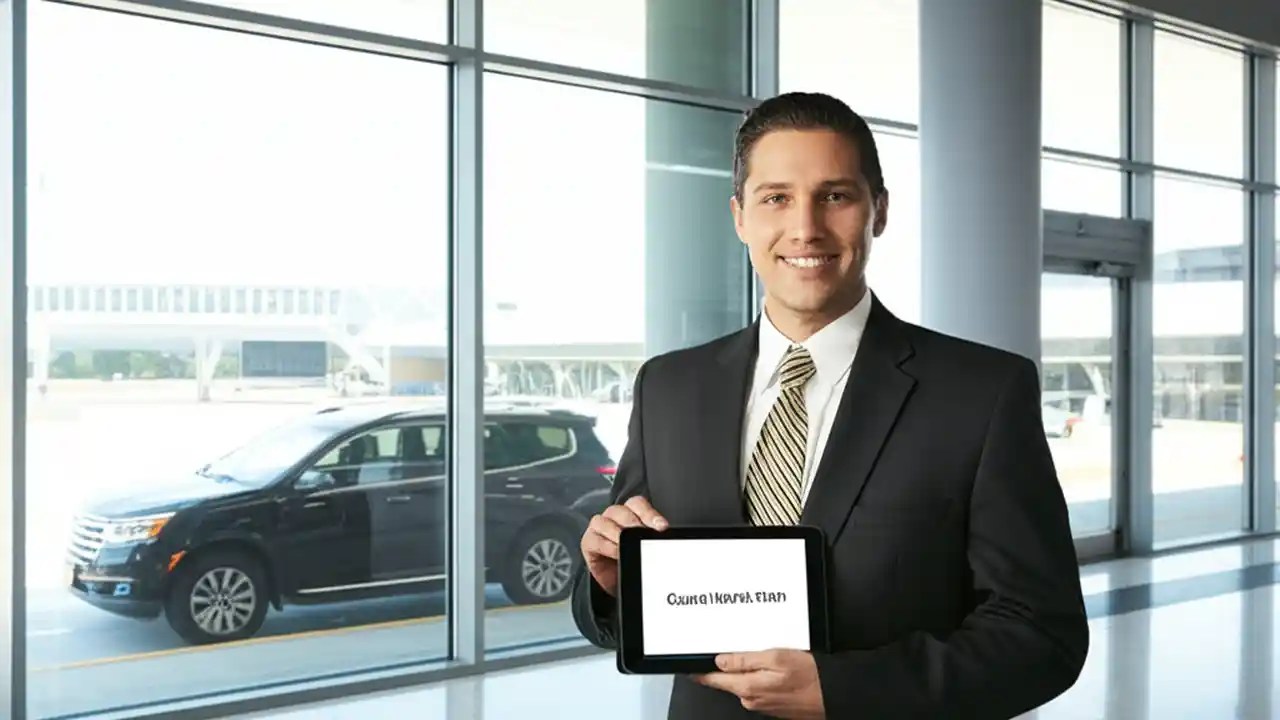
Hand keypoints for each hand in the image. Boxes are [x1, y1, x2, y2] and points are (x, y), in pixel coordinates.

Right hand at [580, 496, 667, 595]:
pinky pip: (596, 539)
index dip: (649, 513)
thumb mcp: (644, 548)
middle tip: (643, 535)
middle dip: (634, 524)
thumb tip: (664, 537)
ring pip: (605, 522)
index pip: (638, 504)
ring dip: (618, 534)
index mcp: (630, 513)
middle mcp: (614, 516)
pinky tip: (617, 553)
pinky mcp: (588, 541)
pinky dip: (608, 546)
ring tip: (628, 545)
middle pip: (621, 511)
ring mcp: (599, 527)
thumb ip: (652, 538)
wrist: (616, 581)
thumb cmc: (631, 559)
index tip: (661, 526)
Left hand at [693, 650, 824, 719]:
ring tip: (758, 653)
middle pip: (729, 680)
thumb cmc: (809, 675)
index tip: (689, 666)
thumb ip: (745, 659)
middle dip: (728, 664)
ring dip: (746, 670)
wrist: (833, 695)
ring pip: (745, 683)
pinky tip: (772, 667)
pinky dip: (760, 677)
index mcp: (748, 687)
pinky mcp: (773, 706)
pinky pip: (758, 688)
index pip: (714, 679)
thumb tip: (721, 660)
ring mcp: (762, 705)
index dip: (700, 671)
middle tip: (731, 648)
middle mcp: (751, 700)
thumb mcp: (776, 657)